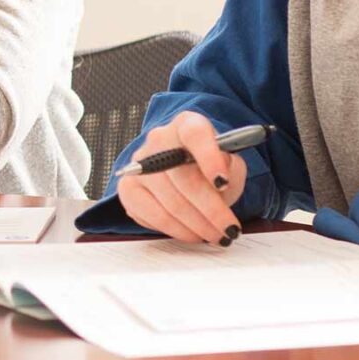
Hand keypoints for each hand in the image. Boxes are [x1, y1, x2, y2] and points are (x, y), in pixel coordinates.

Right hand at [115, 111, 247, 244]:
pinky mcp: (127, 188)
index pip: (194, 134)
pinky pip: (153, 216)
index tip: (223, 182)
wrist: (180, 168)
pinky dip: (177, 230)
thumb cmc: (207, 167)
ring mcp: (139, 164)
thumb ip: (231, 168)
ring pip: (171, 202)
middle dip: (212, 209)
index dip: (209, 158)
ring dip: (198, 225)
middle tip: (229, 228)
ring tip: (216, 234)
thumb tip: (221, 185)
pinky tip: (193, 233)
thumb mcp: (229, 161)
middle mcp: (158, 140)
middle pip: (184, 177)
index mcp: (186, 125)